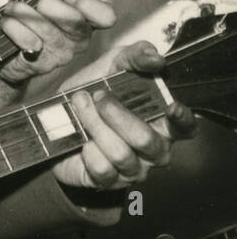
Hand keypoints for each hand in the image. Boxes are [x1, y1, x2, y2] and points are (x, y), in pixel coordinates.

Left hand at [0, 0, 115, 86]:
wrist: (8, 47)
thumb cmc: (28, 16)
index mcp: (86, 17)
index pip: (105, 16)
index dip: (90, 4)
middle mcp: (79, 38)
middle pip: (75, 21)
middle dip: (50, 5)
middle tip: (38, 1)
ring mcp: (62, 54)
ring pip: (47, 29)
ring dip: (24, 13)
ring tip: (13, 8)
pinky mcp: (41, 64)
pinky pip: (28, 41)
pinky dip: (12, 27)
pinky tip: (8, 24)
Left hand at [50, 42, 195, 191]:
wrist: (54, 122)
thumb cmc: (93, 94)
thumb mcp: (112, 67)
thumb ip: (135, 57)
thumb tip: (155, 58)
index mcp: (162, 121)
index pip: (186, 127)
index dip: (182, 119)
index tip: (170, 106)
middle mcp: (153, 149)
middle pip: (145, 139)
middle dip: (117, 115)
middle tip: (96, 96)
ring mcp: (133, 168)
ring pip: (121, 154)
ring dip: (95, 126)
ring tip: (79, 108)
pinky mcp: (108, 181)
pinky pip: (102, 169)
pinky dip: (86, 150)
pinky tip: (80, 139)